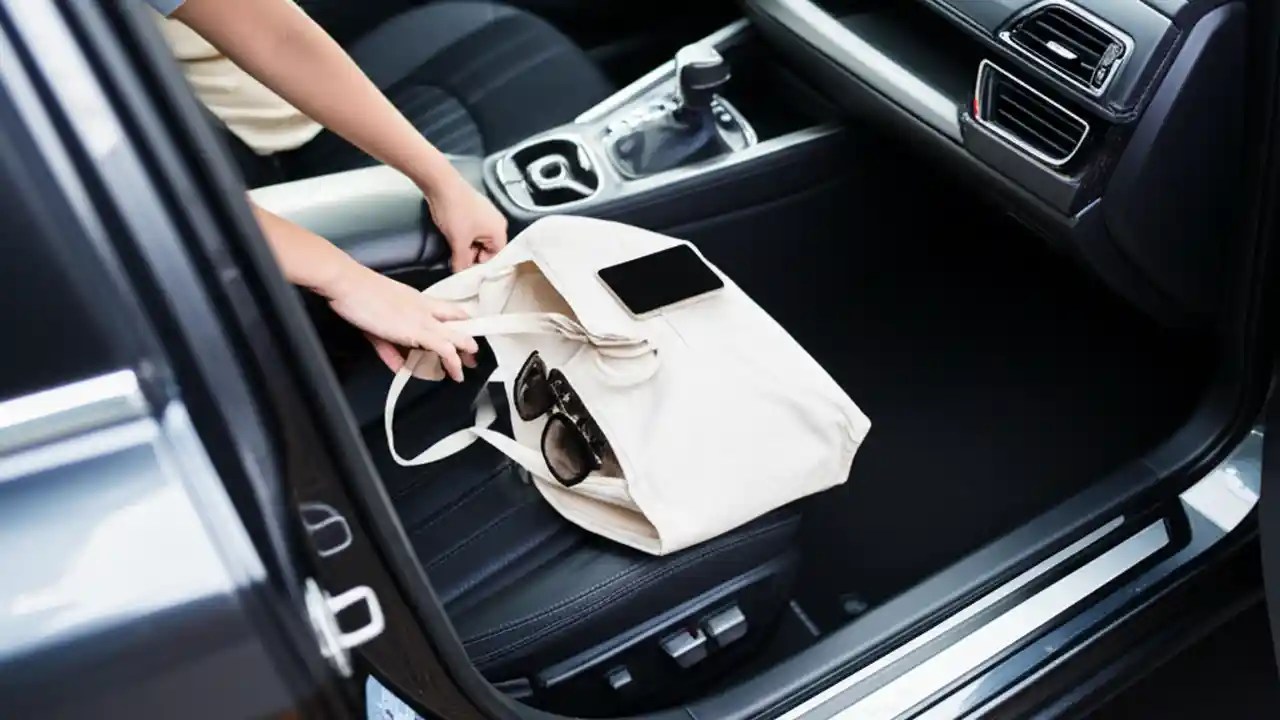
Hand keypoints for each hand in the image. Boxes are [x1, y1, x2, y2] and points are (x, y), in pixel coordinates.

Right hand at [321, 264, 477, 380]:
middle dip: (468, 342)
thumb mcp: (377, 326)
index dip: (462, 324)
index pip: (450, 311)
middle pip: (459, 323)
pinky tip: (452, 373)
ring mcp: (424, 319)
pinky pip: (443, 349)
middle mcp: (426, 309)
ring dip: (463, 356)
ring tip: (464, 371)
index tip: (467, 337)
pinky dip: (451, 363)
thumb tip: (399, 367)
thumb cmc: (359, 296)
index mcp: (420, 301)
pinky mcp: (418, 331)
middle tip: (473, 357)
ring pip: (456, 337)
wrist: (349, 283)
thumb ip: (390, 349)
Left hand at [426, 178, 507, 271]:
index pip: (494, 256)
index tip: (464, 266)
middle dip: (472, 254)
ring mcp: (486, 213)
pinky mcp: (475, 208)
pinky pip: (473, 227)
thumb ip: (461, 262)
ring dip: (467, 244)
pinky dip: (464, 234)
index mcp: (499, 230)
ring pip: (478, 238)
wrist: (441, 185)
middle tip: (457, 257)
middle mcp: (496, 222)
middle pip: (487, 247)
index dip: (479, 263)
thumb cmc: (455, 211)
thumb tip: (459, 273)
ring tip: (453, 244)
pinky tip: (453, 233)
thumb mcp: (458, 242)